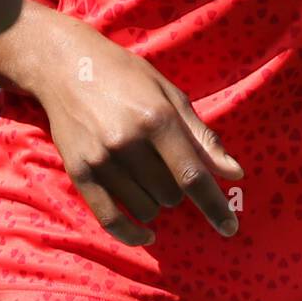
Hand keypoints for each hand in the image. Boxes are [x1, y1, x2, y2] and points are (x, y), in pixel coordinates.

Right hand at [34, 14, 243, 246]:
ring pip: (146, 208)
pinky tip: (146, 234)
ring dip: (156, 201)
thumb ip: (202, 136)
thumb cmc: (126, 76)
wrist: (66, 66)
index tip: (230, 228)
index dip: (214, 205)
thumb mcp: (169, 94)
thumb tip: (235, 173)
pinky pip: (110, 219)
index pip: (192, 174)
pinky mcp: (79, 172)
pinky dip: (132, 233)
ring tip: (147, 174)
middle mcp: (128, 141)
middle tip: (167, 163)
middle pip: (171, 194)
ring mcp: (101, 159)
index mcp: (157, 118)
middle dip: (178, 187)